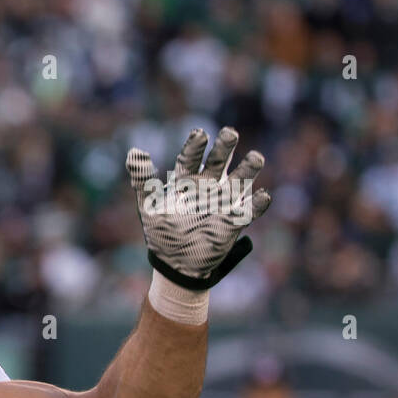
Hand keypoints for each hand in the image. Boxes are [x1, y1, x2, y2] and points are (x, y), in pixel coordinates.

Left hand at [126, 127, 270, 289]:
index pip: (190, 159)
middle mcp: (207, 187)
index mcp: (185, 182)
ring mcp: (222, 203)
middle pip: (218, 163)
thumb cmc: (161, 233)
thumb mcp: (148, 206)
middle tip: (230, 133)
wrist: (176, 265)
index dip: (195, 147)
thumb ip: (142, 180)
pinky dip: (257, 204)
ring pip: (238, 182)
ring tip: (256, 158)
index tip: (200, 134)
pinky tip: (264, 196)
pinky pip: (250, 211)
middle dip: (225, 148)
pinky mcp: (235, 222)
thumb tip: (134, 151)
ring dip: (248, 170)